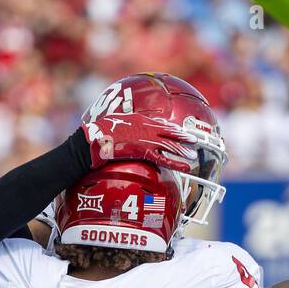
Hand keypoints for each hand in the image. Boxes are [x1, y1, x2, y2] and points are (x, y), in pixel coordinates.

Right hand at [80, 114, 197, 172]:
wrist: (94, 139)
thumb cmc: (99, 132)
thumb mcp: (114, 123)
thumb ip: (124, 125)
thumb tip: (125, 129)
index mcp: (139, 119)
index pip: (160, 124)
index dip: (172, 128)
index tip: (181, 131)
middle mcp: (146, 127)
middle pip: (168, 133)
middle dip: (182, 137)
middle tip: (194, 141)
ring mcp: (145, 139)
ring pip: (169, 146)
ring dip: (182, 151)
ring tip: (193, 156)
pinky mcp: (143, 151)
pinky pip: (162, 158)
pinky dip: (175, 163)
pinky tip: (185, 168)